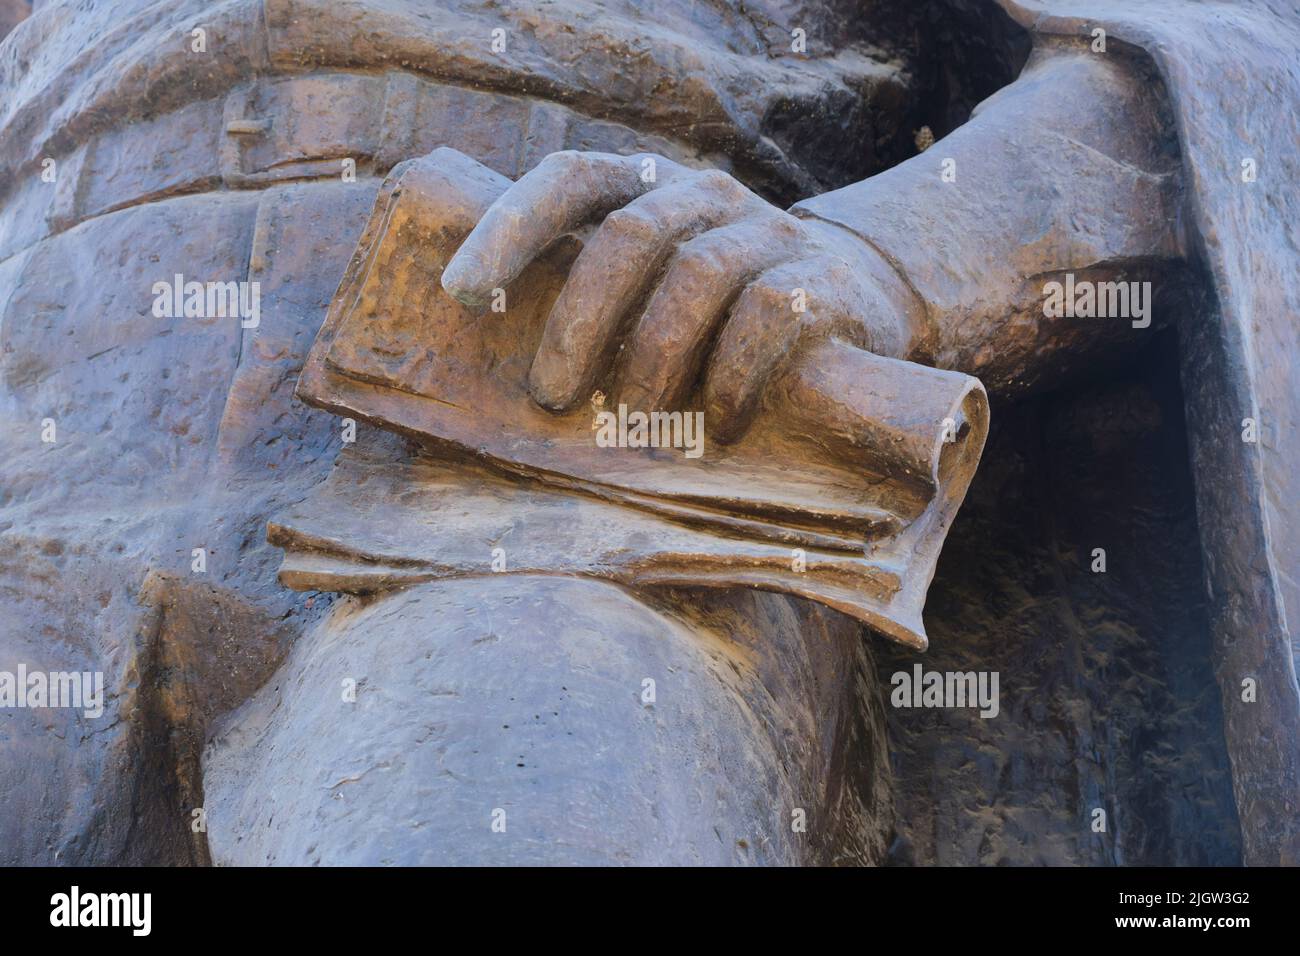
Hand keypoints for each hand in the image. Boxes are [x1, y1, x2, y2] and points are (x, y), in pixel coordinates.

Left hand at [442, 151, 920, 442]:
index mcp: (647, 188)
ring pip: (698, 276)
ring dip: (654, 357)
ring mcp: (767, 230)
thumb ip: (592, 298)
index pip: (569, 179)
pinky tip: (720, 422)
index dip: (510, 228)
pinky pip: (769, 317)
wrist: (855, 297)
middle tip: (551, 396)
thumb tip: (486, 364)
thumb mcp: (654, 286)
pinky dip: (733, 377)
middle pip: (629, 234)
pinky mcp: (822, 277)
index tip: (460, 291)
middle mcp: (704, 196)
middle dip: (580, 320)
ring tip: (633, 418)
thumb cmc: (719, 308)